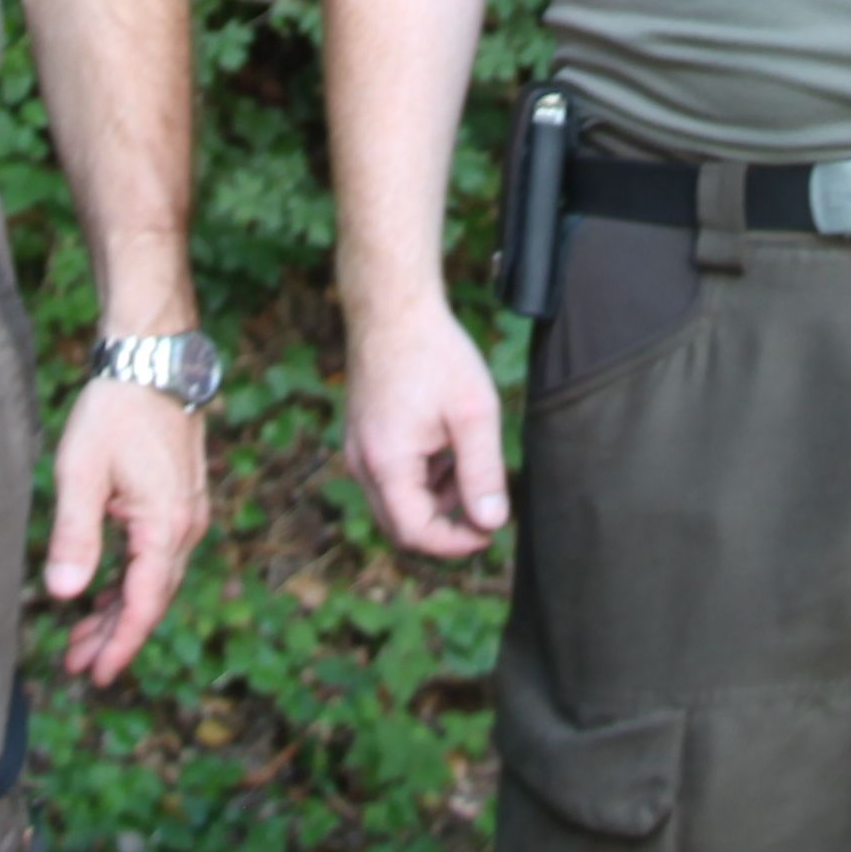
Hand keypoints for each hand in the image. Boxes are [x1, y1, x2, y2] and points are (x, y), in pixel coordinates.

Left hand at [43, 375, 208, 688]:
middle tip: (76, 664)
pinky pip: (157, 556)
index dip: (119, 645)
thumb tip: (64, 594)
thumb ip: (74, 536)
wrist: (152, 359)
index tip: (96, 676)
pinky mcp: (179, 500)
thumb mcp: (81, 473)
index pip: (144, 604)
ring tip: (81, 638)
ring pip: (155, 579)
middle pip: (151, 599)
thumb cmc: (115, 409)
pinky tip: (102, 592)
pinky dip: (130, 580)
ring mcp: (187, 513)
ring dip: (119, 609)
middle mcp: (186, 525)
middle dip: (114, 635)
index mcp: (166, 526)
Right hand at [340, 301, 511, 558]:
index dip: (456, 544)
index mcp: (387, 464)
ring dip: (436, 499)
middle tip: (486, 505)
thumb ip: (482, 472)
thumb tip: (492, 523)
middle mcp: (362, 463)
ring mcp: (357, 449)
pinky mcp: (361, 435)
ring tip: (469, 461)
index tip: (491, 533)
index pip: (416, 534)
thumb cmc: (435, 353)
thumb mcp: (473, 414)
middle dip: (446, 524)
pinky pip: (390, 476)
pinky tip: (447, 445)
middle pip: (401, 525)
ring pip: (396, 502)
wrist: (393, 307)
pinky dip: (422, 476)